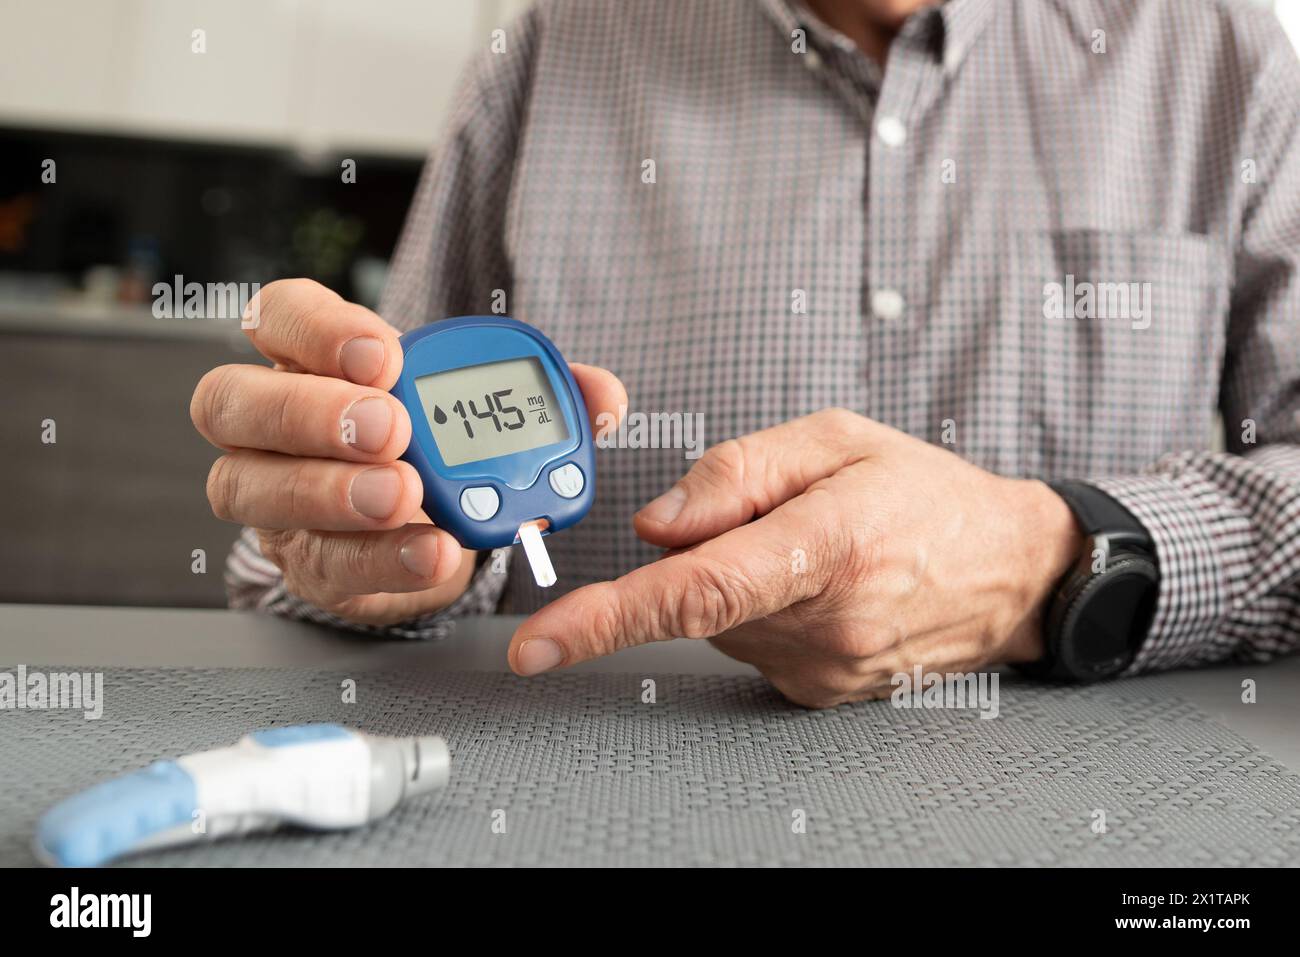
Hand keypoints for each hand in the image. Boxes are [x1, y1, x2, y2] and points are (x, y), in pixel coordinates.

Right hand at [192, 279, 625, 625]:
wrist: (426, 529)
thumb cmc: (438, 445)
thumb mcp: (484, 407)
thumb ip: (540, 392)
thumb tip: (605, 396)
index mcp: (310, 355)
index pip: (278, 315)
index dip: (320, 331)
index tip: (388, 357)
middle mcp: (268, 420)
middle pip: (234, 400)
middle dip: (313, 413)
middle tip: (391, 430)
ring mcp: (271, 493)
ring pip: (249, 487)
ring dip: (332, 493)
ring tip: (405, 497)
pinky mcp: (303, 561)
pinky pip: (321, 562)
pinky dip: (381, 559)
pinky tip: (431, 551)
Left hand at [507, 408, 1080, 706]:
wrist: (1010, 569)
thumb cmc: (928, 495)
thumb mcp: (838, 439)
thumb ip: (737, 471)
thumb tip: (654, 525)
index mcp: (827, 547)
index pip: (695, 591)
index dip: (605, 618)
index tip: (538, 646)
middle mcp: (824, 623)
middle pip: (699, 593)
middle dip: (706, 549)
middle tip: (779, 514)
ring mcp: (823, 668)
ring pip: (720, 621)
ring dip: (738, 579)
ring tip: (818, 548)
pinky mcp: (819, 690)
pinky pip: (749, 643)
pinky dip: (762, 610)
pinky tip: (822, 585)